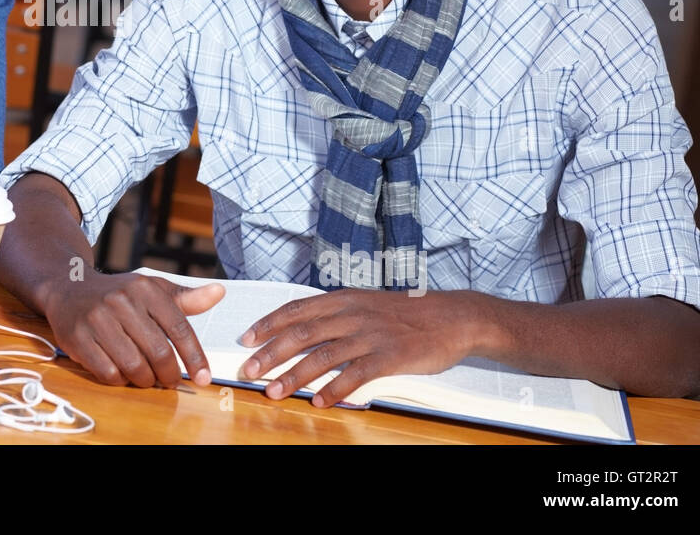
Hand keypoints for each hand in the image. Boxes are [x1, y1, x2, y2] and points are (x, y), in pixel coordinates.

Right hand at [42, 272, 224, 388]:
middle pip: (159, 352)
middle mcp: (122, 301)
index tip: (203, 378)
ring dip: (145, 380)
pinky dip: (120, 380)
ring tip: (147, 378)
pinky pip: (108, 372)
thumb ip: (185, 298)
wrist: (68, 288)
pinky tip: (122, 374)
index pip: (179, 329)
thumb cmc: (119, 293)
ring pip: (134, 366)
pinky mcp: (78, 337)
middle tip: (170, 381)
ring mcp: (98, 319)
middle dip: (169, 375)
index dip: (194, 357)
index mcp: (145, 289)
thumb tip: (219, 292)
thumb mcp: (152, 289)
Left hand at [238, 289, 484, 406]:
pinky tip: (320, 401)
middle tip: (248, 370)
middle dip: (270, 353)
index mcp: (343, 298)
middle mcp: (352, 313)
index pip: (296, 308)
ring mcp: (371, 334)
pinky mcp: (390, 355)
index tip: (246, 339)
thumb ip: (337, 313)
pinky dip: (335, 388)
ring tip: (274, 392)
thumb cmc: (407, 312)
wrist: (453, 316)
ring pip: (323, 355)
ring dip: (294, 375)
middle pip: (302, 333)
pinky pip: (356, 374)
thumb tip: (303, 327)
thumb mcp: (366, 302)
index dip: (269, 323)